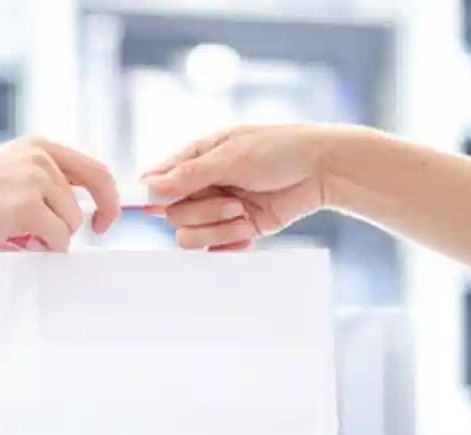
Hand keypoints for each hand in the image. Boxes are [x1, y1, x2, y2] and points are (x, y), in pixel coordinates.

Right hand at [0, 136, 120, 288]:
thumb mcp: (6, 176)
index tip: (105, 219)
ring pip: (71, 223)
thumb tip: (76, 213)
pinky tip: (12, 243)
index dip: (108, 197)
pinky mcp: (28, 207)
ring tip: (14, 237)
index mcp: (37, 145)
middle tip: (79, 236)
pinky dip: (43, 249)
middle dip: (81, 224)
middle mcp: (40, 157)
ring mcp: (35, 180)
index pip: (94, 169)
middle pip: (86, 201)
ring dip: (49, 238)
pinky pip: (58, 240)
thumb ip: (41, 185)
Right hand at [142, 124, 363, 249]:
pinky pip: (215, 248)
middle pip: (172, 215)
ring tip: (245, 214)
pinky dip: (231, 242)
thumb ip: (188, 175)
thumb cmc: (278, 150)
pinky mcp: (236, 230)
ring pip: (190, 236)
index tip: (153, 206)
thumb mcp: (230, 157)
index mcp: (195, 160)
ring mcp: (218, 210)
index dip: (151, 196)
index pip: (156, 182)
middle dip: (202, 212)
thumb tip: (149, 186)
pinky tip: (251, 228)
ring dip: (217, 229)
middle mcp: (202, 186)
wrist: (321, 171)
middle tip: (232, 201)